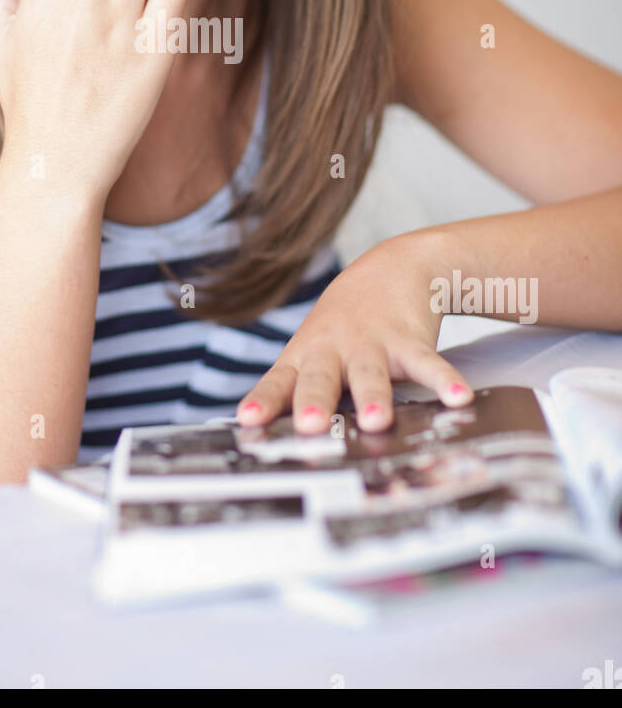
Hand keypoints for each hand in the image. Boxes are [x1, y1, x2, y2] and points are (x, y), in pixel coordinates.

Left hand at [236, 233, 474, 432]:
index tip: (248, 421)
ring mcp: (372, 343)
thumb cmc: (343, 325)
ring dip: (374, 397)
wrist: (392, 267)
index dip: (264, 401)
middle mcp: (334, 350)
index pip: (279, 382)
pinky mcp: (410, 340)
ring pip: (371, 373)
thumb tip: (265, 439)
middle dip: (314, 401)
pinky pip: (428, 363)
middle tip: (310, 425)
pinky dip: (444, 381)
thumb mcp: (313, 351)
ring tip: (376, 421)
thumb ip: (295, 391)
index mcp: (306, 357)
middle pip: (321, 378)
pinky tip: (459, 399)